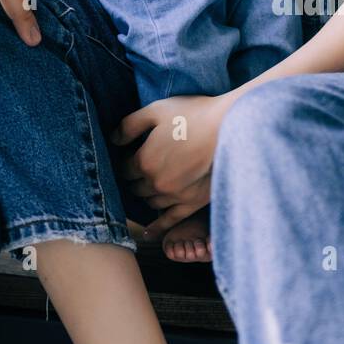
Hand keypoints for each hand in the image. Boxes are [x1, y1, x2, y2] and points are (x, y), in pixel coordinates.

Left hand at [109, 94, 225, 233]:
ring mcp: (175, 196)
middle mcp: (156, 183)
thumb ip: (129, 125)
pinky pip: (170, 221)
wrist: (230, 127)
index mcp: (144, 161)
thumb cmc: (192, 115)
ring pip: (150, 202)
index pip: (124, 169)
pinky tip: (149, 234)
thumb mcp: (155, 110)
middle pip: (136, 187)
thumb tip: (113, 139)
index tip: (129, 155)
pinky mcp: (192, 204)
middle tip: (138, 170)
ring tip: (146, 188)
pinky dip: (157, 227)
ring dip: (146, 195)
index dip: (125, 161)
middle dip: (134, 178)